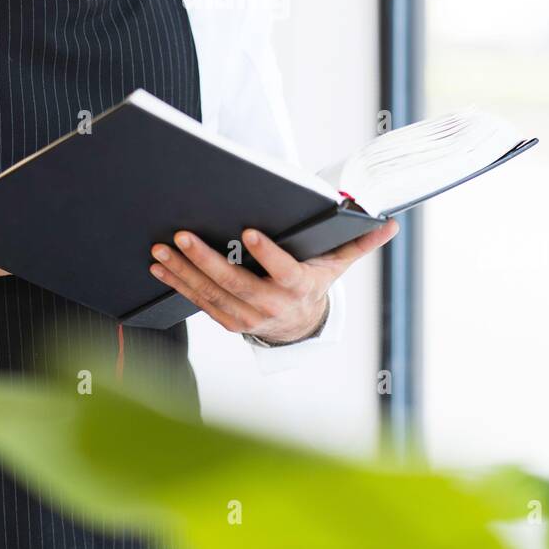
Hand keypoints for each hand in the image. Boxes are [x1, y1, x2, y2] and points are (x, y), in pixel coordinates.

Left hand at [149, 219, 398, 344]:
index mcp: (297, 288)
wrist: (299, 326)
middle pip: (235, 283)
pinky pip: (199, 301)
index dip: (267, 254)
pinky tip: (160, 267)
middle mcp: (269, 306)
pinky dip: (177, 283)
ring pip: (210, 293)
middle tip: (183, 235)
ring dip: (182, 271)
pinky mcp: (226, 320)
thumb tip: (389, 222)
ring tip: (161, 248)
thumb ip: (360, 242)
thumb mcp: (338, 264)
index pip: (283, 271)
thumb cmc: (314, 283)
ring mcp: (245, 316)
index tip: (249, 233)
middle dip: (206, 259)